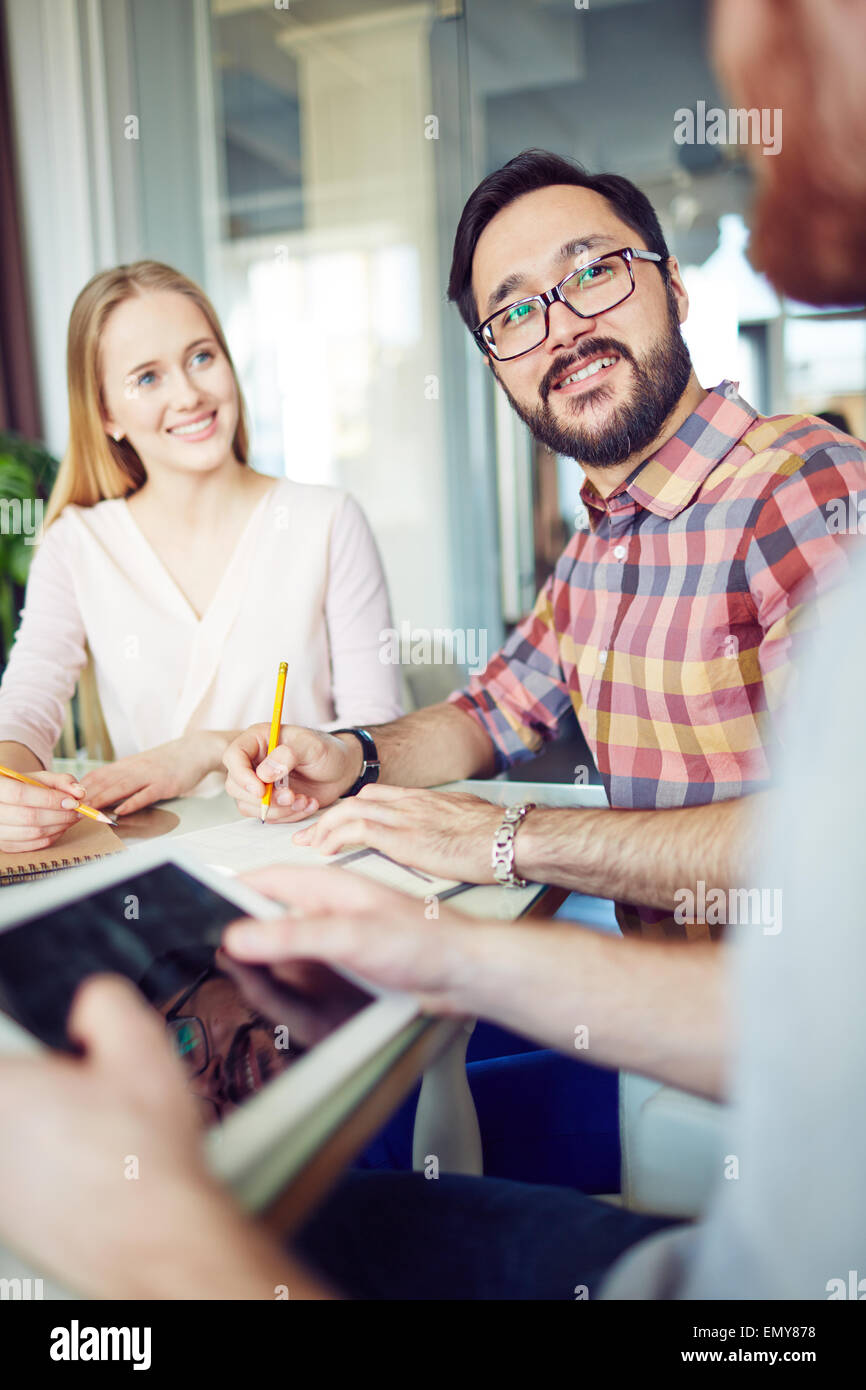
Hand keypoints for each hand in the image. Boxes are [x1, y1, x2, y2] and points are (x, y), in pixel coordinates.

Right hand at [0, 768, 87, 852]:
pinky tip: (62, 827)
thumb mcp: (41, 778)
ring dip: (60, 827)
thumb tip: (80, 793)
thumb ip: (62, 781)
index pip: (20, 794)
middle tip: (79, 811)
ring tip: (73, 818)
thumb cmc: (26, 787)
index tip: (72, 801)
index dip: (49, 799)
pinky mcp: (5, 845)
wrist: (9, 801)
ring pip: (32, 833)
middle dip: (60, 815)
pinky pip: (33, 845)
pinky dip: (52, 837)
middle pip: (28, 817)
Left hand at [0, 976, 302, 1298]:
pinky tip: (96, 1172)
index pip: (8, 1049)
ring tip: (99, 1140)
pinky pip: (27, 1178)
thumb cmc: (146, 1157)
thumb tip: (89, 1003)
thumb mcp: (142, 1042)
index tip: (67, 1062)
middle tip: (90, 1099)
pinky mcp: (9, 1222)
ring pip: (19, 1138)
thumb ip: (104, 1000)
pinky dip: (55, 1172)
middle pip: (14, 1093)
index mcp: (2, 1087)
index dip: (43, 1055)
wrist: (156, 1237)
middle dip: (47, 1090)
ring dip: (49, 1133)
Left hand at [81, 732, 222, 814]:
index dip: (80, 787)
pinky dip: (132, 803)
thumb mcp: (142, 766)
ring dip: (102, 799)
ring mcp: (149, 776)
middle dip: (85, 795)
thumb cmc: (168, 761)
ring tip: (87, 810)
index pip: (98, 775)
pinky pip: (145, 794)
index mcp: (127, 765)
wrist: (196, 750)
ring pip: (120, 787)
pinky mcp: (164, 784)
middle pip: (104, 782)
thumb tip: (101, 789)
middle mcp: (134, 768)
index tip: (65, 798)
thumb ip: (123, 777)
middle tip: (68, 808)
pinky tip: (120, 811)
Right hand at [223, 724, 361, 822]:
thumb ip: (288, 755)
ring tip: (304, 800)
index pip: (234, 756)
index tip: (261, 790)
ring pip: (249, 805)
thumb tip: (264, 773)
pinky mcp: (270, 801)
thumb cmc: (327, 751)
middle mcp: (254, 762)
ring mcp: (260, 783)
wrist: (342, 770)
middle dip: (264, 798)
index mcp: (259, 740)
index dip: (242, 775)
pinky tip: (307, 804)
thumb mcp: (312, 746)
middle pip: (235, 785)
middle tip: (291, 796)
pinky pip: (267, 815)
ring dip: (278, 809)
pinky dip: (287, 816)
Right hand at [224, 865, 479, 1013]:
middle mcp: (333, 905)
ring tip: (241, 969)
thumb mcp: (349, 937)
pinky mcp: (353, 956)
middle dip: (244, 925)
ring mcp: (343, 931)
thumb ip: (294, 936)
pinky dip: (291, 972)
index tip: (200, 905)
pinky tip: (284, 989)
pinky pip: (310, 960)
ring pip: (290, 938)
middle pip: (274, 910)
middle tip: (216, 948)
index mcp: (330, 886)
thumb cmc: (424, 942)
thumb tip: (239, 936)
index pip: (268, 879)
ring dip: (268, 952)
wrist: (465, 971)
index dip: (233, 891)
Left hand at [291, 786, 502, 882]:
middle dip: (329, 817)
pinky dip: (335, 837)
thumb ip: (447, 825)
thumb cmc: (499, 837)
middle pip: (357, 800)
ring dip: (324, 828)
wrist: (511, 838)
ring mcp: (406, 817)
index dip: (351, 809)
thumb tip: (444, 838)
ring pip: (349, 811)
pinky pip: (357, 830)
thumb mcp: (467, 821)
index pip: (378, 796)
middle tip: (310, 834)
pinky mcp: (404, 836)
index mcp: (425, 800)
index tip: (335, 823)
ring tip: (310, 844)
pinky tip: (325, 851)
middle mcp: (411, 803)